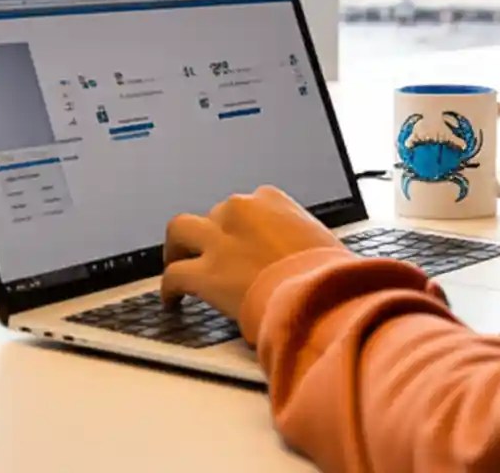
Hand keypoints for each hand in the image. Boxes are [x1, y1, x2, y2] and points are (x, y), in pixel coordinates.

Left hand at [161, 185, 343, 318]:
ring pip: (179, 231)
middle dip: (210, 233)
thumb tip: (303, 255)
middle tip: (209, 250)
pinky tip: (171, 300)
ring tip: (175, 261)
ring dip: (175, 247)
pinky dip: (169, 288)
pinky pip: (173, 276)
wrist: (318, 294)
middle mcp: (239, 211)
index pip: (247, 204)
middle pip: (213, 215)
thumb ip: (301, 238)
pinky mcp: (204, 274)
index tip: (242, 240)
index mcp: (270, 199)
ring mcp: (218, 241)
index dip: (241, 225)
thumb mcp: (322, 239)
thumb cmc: (330, 272)